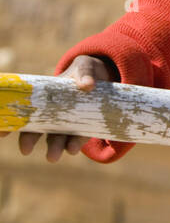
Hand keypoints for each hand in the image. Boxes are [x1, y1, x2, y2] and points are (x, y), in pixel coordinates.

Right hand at [0, 55, 117, 161]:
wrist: (106, 80)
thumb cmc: (86, 71)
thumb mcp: (84, 66)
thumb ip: (84, 72)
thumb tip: (87, 85)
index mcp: (45, 99)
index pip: (24, 113)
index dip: (11, 124)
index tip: (2, 134)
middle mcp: (53, 115)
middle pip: (36, 130)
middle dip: (28, 140)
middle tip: (25, 150)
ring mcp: (68, 124)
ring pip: (56, 138)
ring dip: (53, 147)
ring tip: (52, 157)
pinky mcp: (85, 129)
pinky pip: (77, 138)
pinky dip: (74, 144)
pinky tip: (72, 149)